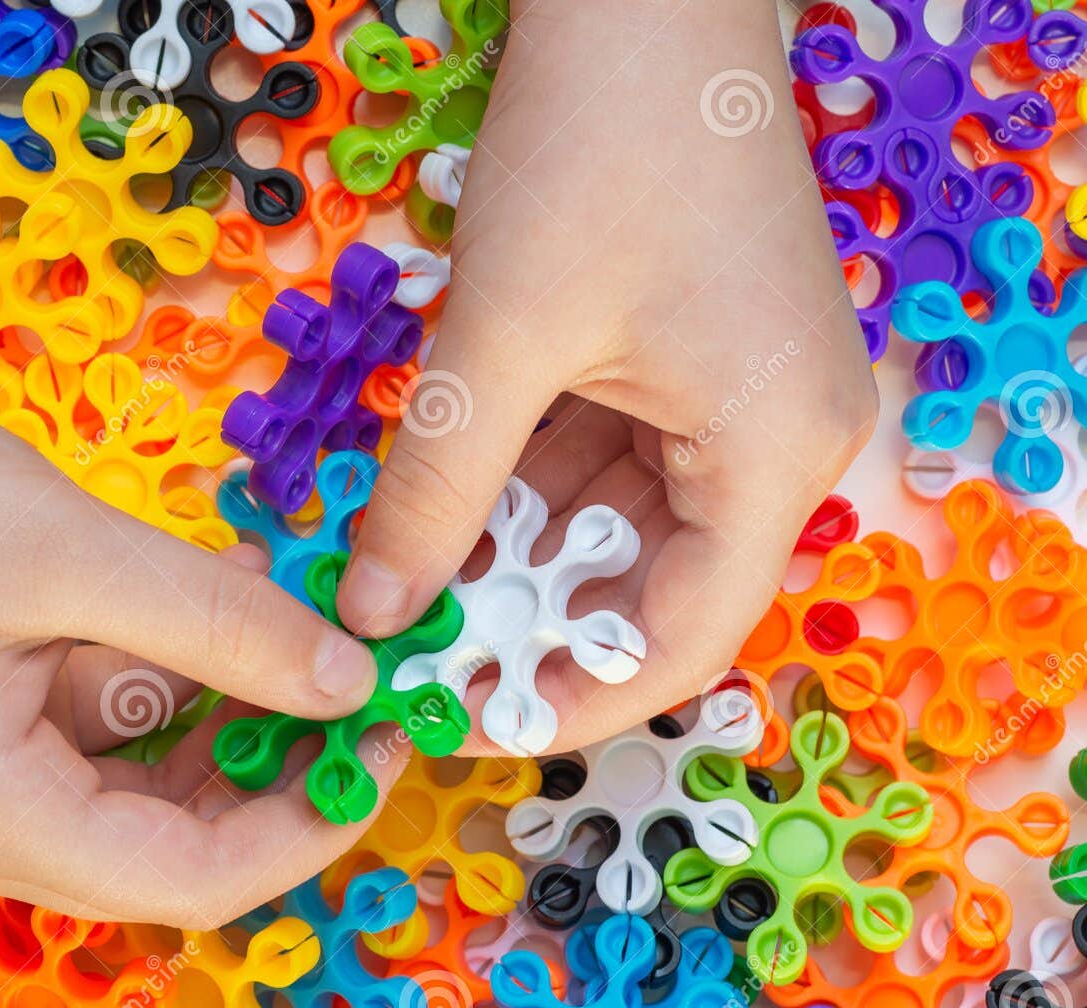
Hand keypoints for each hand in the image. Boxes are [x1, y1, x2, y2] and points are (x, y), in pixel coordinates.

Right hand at [0, 7, 389, 927]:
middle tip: (364, 682)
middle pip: (169, 846)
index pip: (194, 879)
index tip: (388, 738)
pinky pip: (89, 734)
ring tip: (303, 624)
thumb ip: (222, 631)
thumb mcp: (74, 553)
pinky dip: (161, 682)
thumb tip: (350, 684)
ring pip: (136, 789)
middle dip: (276, 769)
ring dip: (226, 717)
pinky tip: (219, 606)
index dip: (310, 820)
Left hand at [338, 0, 876, 751]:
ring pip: (619, 528)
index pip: (679, 640)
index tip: (464, 719)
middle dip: (530, 623)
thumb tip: (375, 613)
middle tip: (417, 654)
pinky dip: (529, 489)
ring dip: (517, 556)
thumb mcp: (501, 339)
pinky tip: (447, 508)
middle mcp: (778, 442)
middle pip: (651, 589)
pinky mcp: (692, 363)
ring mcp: (738, 400)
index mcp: (773, 451)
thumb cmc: (601, 143)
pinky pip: (608, 461)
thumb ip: (436, 489)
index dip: (568, 696)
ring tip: (414, 586)